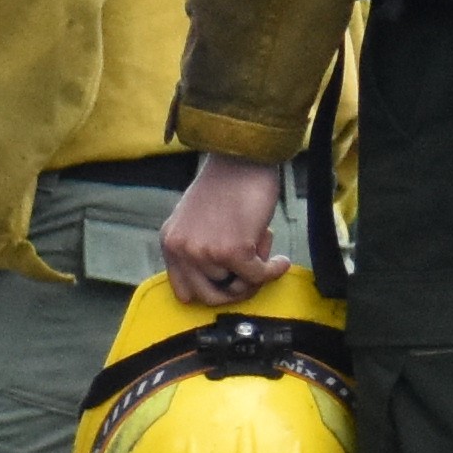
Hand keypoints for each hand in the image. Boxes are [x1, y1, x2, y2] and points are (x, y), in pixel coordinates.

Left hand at [160, 156, 287, 305]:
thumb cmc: (226, 182)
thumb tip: (225, 277)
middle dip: (235, 290)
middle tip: (252, 273)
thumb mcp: (196, 219)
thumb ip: (200, 247)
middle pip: (210, 296)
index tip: (230, 282)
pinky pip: (258, 276)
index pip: (184, 291)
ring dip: (256, 272)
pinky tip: (281, 261)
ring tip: (263, 246)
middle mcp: (182, 250)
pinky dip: (274, 270)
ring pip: (236, 287)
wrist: (242, 156)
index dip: (211, 290)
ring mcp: (206, 253)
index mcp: (171, 242)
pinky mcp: (233, 251)